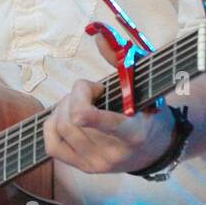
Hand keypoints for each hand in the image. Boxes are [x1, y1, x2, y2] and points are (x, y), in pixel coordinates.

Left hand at [42, 28, 176, 174]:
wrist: (153, 148)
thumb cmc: (146, 109)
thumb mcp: (142, 84)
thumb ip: (121, 59)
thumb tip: (99, 36)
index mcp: (133, 133)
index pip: (104, 123)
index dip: (84, 107)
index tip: (88, 89)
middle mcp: (113, 153)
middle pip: (74, 119)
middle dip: (76, 95)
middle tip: (89, 90)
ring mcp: (97, 164)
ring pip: (61, 128)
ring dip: (64, 107)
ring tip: (80, 102)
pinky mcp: (83, 168)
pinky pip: (52, 145)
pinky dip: (52, 124)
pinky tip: (65, 116)